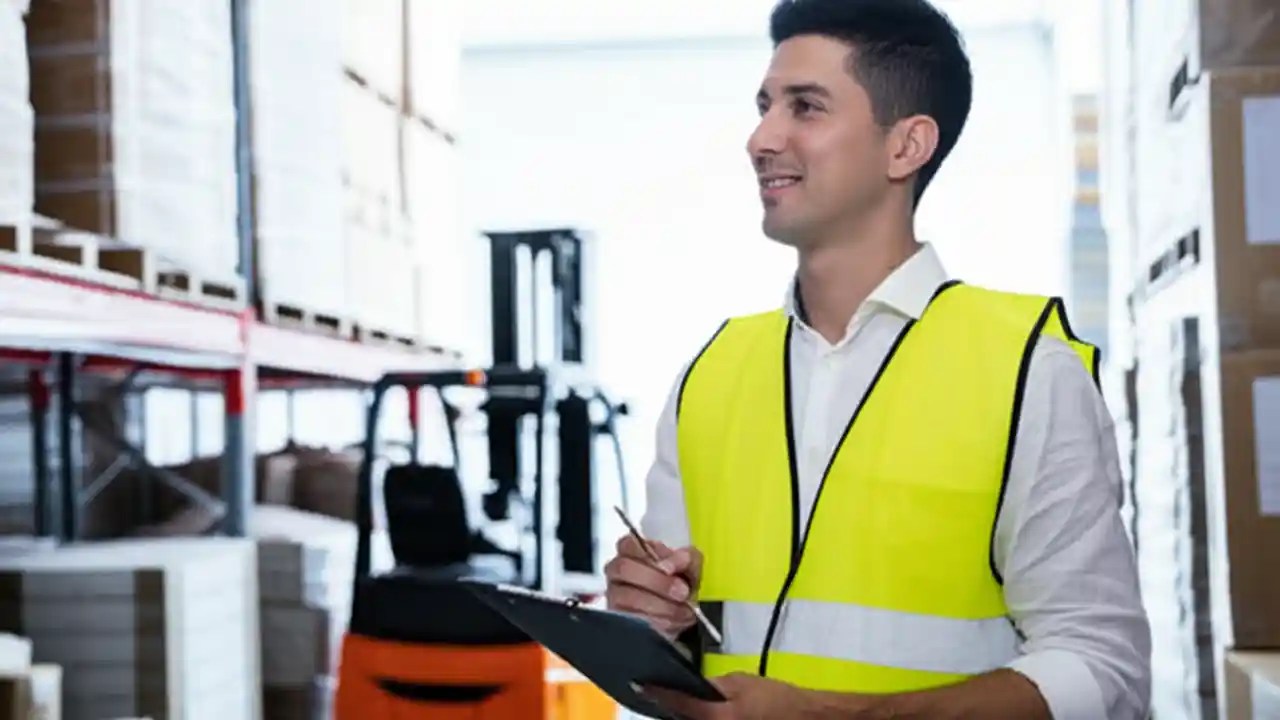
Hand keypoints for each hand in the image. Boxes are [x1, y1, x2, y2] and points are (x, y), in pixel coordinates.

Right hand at [604, 534, 702, 639]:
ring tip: (682, 610)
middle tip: (682, 592)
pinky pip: (632, 618)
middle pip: (624, 569)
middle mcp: (617, 569)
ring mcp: (614, 593)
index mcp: (632, 549)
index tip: (671, 570)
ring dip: (660, 605)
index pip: (627, 544)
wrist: (683, 610)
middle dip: (657, 582)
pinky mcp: (618, 617)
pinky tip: (672, 620)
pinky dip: (657, 620)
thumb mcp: (691, 564)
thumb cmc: (681, 579)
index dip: (648, 557)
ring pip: (627, 596)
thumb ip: (683, 558)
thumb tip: (666, 566)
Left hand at [644, 673, 813, 719]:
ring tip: (665, 701)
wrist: (803, 718)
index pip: (679, 703)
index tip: (638, 684)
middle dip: (666, 709)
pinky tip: (688, 710)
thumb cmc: (775, 699)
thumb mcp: (743, 683)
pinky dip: (694, 718)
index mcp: (718, 716)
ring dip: (679, 714)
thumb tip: (690, 686)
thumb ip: (714, 685)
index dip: (657, 693)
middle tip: (649, 692)